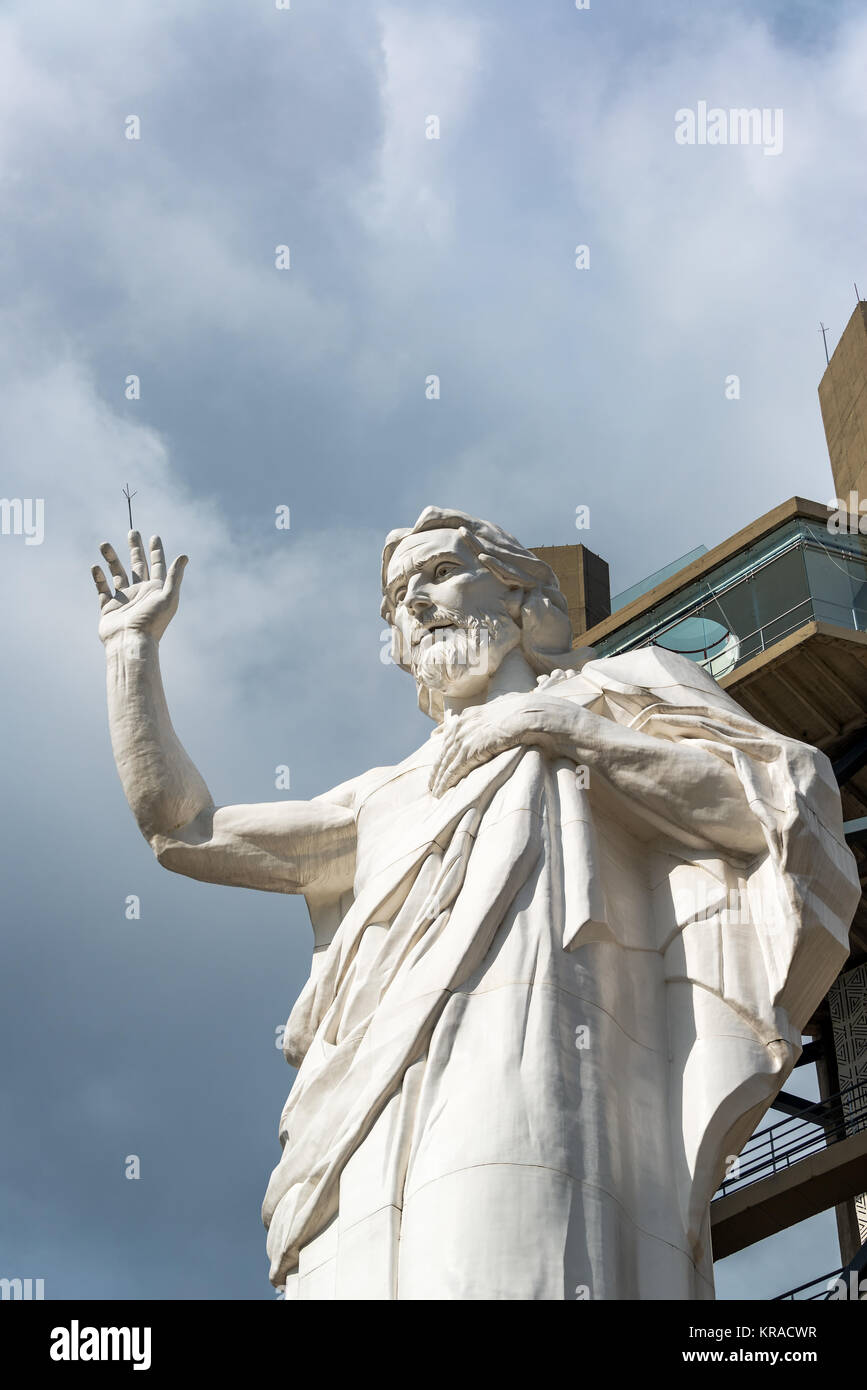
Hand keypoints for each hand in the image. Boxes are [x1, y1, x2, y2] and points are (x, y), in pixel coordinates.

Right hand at [91, 531, 187, 644]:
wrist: (131, 643)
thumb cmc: (152, 622)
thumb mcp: (168, 597)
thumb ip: (174, 577)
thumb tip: (184, 556)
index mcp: (156, 590)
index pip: (157, 565)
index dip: (156, 551)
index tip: (154, 536)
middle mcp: (140, 592)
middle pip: (138, 565)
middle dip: (135, 548)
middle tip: (133, 532)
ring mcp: (124, 599)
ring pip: (117, 573)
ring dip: (112, 558)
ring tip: (104, 544)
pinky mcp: (109, 608)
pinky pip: (102, 589)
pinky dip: (98, 577)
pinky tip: (95, 566)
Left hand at [428, 692, 579, 796]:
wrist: (547, 718)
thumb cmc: (540, 717)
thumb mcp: (517, 713)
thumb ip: (503, 719)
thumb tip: (504, 725)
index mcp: (479, 710)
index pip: (456, 732)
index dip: (449, 750)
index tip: (443, 764)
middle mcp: (469, 719)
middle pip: (447, 746)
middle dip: (440, 765)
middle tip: (433, 782)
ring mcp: (470, 732)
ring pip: (448, 758)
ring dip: (441, 777)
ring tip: (436, 792)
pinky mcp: (473, 746)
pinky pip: (455, 767)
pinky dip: (447, 780)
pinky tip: (443, 791)